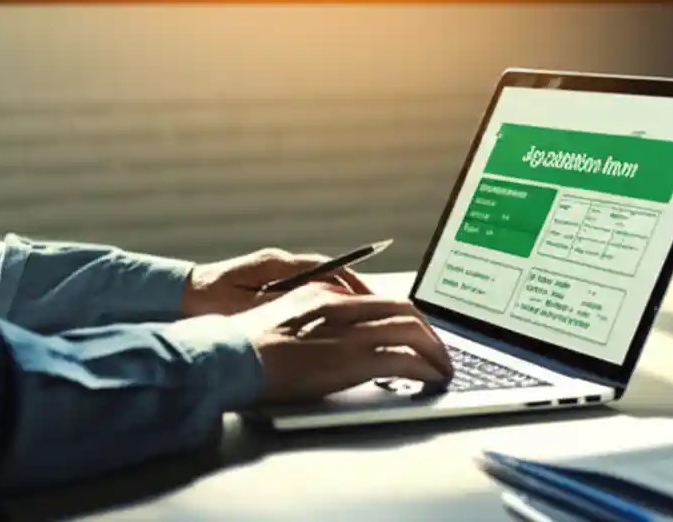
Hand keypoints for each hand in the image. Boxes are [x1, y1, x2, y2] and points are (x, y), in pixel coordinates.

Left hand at [180, 247, 371, 316]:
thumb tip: (314, 302)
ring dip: (340, 298)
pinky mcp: (269, 281)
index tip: (373, 299)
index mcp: (277, 264)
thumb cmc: (210, 304)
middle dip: (354, 292)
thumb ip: (280, 302)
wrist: (181, 297)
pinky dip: (322, 302)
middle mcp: (280, 262)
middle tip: (377, 309)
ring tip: (361, 316)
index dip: (354, 285)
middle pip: (329, 274)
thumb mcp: (246, 307)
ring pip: (318, 282)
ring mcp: (275, 270)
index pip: (328, 270)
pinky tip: (330, 320)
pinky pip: (305, 289)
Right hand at [229, 283, 454, 402]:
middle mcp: (342, 305)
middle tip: (438, 351)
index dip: (406, 316)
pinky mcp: (351, 359)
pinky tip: (431, 379)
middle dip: (428, 331)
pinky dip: (425, 368)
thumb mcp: (284, 318)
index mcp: (325, 293)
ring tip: (443, 368)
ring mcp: (348, 331)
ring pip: (411, 330)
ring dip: (435, 351)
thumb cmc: (246, 346)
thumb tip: (334, 337)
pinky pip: (403, 359)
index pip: (380, 298)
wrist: (230, 356)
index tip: (416, 332)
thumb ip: (314, 320)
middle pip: (404, 309)